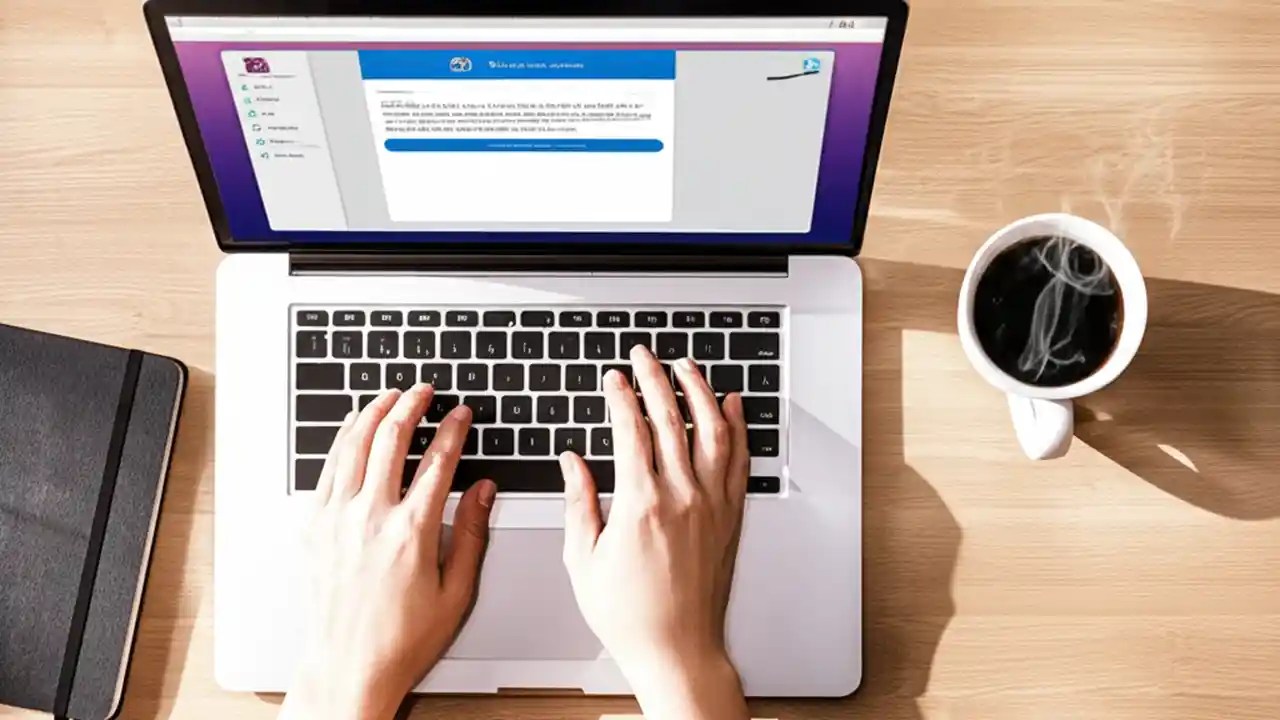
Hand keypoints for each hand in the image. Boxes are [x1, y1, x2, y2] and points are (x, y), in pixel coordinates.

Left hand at [280, 385, 494, 719]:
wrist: (348, 667)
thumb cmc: (401, 638)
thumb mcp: (456, 591)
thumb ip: (471, 533)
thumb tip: (482, 490)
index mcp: (411, 532)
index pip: (438, 461)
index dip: (453, 429)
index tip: (461, 414)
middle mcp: (370, 518)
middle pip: (391, 439)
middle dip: (411, 405)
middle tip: (425, 391)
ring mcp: (337, 519)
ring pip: (354, 445)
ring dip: (373, 412)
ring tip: (389, 396)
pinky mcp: (314, 527)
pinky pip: (328, 469)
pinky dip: (343, 441)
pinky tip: (353, 430)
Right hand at [560, 347, 750, 719]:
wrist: (676, 648)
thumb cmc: (629, 614)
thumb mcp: (582, 559)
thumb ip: (577, 502)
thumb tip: (572, 462)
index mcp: (640, 505)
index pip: (630, 431)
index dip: (621, 396)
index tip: (614, 377)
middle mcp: (682, 497)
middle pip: (671, 419)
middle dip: (655, 379)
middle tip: (645, 356)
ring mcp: (711, 505)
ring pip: (712, 431)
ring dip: (699, 392)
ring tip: (687, 367)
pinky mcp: (729, 517)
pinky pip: (738, 460)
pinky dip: (737, 427)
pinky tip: (731, 406)